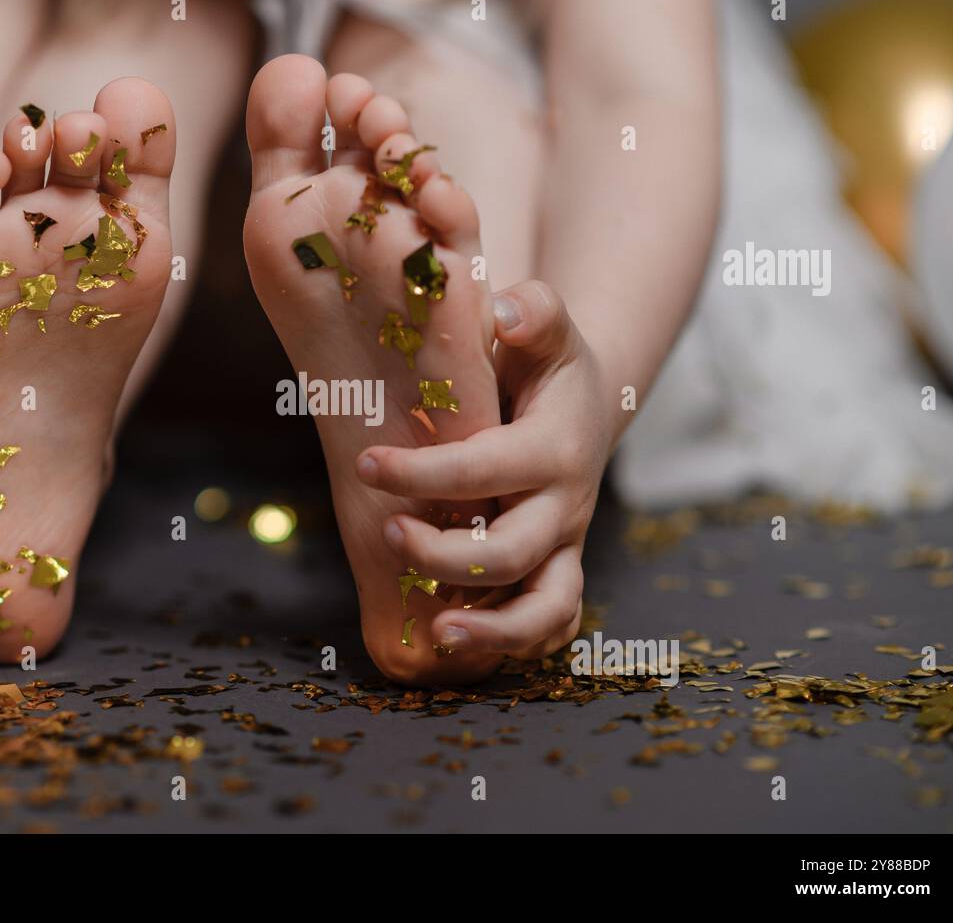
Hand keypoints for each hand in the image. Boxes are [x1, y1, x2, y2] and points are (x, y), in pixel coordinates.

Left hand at [355, 280, 611, 657]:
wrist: (586, 403)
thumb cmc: (546, 363)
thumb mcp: (547, 328)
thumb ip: (535, 310)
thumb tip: (506, 308)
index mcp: (554, 447)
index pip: (487, 468)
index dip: (424, 472)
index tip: (366, 465)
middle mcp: (564, 505)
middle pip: (513, 551)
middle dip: (447, 555)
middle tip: (387, 533)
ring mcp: (564, 546)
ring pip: (546, 609)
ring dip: (492, 629)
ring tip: (435, 634)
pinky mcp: (557, 571)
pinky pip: (551, 624)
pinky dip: (515, 643)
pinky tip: (460, 643)